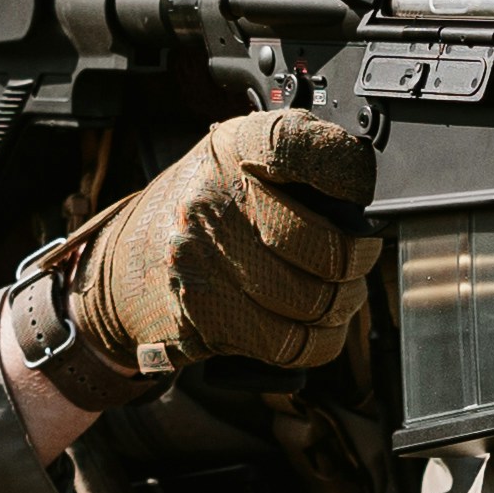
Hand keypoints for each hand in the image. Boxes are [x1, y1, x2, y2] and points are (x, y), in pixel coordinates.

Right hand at [80, 106, 381, 376]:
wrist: (126, 263)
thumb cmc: (203, 209)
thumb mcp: (239, 159)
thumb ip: (299, 161)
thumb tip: (367, 195)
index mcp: (232, 148)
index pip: (305, 148)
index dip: (349, 173)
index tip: (359, 190)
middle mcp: (212, 201)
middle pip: (327, 249)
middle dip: (357, 263)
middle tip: (356, 261)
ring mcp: (205, 261)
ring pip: (314, 304)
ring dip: (341, 307)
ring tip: (336, 295)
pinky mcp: (205, 314)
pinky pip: (291, 344)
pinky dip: (318, 341)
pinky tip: (312, 326)